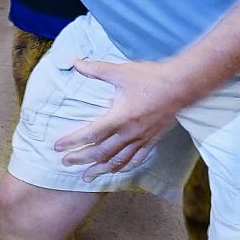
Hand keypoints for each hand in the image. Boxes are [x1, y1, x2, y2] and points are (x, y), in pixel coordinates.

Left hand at [52, 57, 190, 178]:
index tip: (58, 147)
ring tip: (87, 177)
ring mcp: (141, 139)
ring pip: (117, 161)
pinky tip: (116, 171)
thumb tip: (75, 61)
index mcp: (119, 117)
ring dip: (100, 170)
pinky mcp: (152, 140)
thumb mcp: (121, 71)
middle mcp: (129, 133)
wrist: (181, 85)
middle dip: (81, 159)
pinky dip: (124, 167)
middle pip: (101, 152)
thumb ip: (96, 69)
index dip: (72, 142)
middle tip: (66, 163)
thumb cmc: (151, 77)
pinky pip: (136, 160)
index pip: (90, 134)